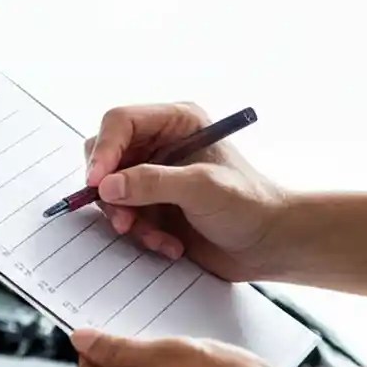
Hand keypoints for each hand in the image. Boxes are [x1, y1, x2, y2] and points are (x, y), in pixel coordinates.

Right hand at [84, 102, 286, 281]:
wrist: (269, 245)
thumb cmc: (250, 205)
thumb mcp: (202, 188)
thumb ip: (153, 183)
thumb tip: (106, 186)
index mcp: (176, 122)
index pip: (120, 122)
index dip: (104, 150)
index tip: (97, 182)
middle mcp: (160, 144)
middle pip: (107, 156)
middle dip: (111, 191)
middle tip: (123, 219)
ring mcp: (153, 176)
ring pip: (110, 190)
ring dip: (128, 219)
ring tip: (157, 237)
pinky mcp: (151, 205)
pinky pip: (123, 215)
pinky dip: (140, 233)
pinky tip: (169, 244)